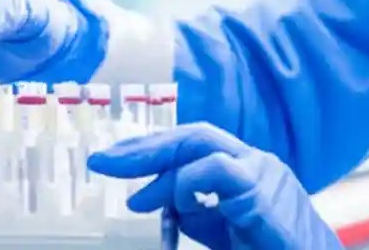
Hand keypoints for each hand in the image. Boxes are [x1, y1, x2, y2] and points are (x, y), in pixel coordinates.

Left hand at [87, 123, 341, 249]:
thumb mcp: (225, 233)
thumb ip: (197, 216)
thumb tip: (160, 205)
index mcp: (246, 170)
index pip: (193, 144)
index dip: (151, 149)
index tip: (113, 161)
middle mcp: (256, 163)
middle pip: (193, 135)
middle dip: (144, 146)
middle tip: (103, 162)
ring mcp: (263, 173)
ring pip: (202, 143)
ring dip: (158, 163)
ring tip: (132, 197)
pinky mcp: (264, 192)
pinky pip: (218, 169)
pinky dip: (188, 182)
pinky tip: (173, 206)